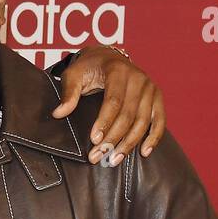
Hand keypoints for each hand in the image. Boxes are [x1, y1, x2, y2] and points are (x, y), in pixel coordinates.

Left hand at [52, 46, 165, 164]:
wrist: (108, 58)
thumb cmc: (88, 68)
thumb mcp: (73, 75)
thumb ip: (68, 93)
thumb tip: (58, 114)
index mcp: (118, 70)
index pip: (113, 101)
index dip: (104, 122)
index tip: (94, 140)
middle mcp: (138, 78)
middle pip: (128, 115)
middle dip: (113, 139)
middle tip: (98, 157)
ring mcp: (150, 88)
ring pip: (143, 121)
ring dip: (129, 144)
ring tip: (113, 160)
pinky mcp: (157, 97)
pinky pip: (159, 120)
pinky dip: (153, 137)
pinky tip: (143, 152)